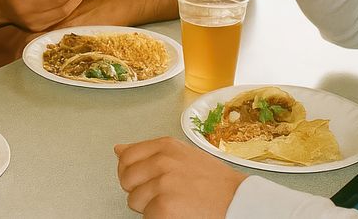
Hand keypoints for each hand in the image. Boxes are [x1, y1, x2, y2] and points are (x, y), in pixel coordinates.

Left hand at [115, 137, 245, 217]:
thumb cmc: (215, 183)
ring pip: (134, 200)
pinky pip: (146, 217)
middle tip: (164, 193)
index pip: (126, 156)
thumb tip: (118, 149)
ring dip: (150, 206)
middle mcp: (162, 162)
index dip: (132, 171)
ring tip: (175, 202)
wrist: (239, 203)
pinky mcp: (163, 208)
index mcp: (166, 146)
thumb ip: (149, 152)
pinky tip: (177, 212)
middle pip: (126, 179)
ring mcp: (162, 184)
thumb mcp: (182, 156)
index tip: (143, 178)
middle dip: (140, 189)